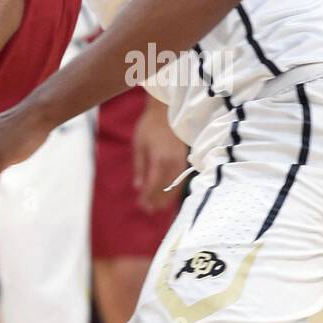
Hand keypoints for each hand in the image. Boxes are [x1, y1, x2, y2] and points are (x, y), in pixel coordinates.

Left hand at [132, 95, 186, 213]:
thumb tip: (138, 187)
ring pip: (175, 185)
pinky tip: (168, 195)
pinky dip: (174, 188)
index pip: (154, 185)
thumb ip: (139, 168)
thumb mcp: (138, 146)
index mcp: (160, 160)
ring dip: (167, 198)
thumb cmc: (149, 126)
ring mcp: (180, 161)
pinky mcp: (184, 158)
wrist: (166, 111)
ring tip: (158, 208)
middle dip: (157, 201)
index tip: (142, 206)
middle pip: (166, 188)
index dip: (148, 197)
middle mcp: (172, 163)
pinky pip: (180, 178)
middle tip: (148, 211)